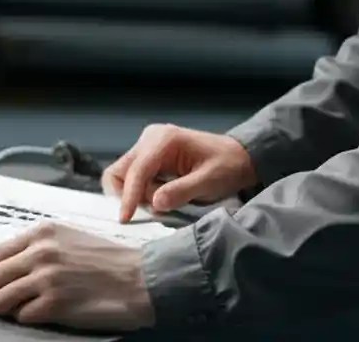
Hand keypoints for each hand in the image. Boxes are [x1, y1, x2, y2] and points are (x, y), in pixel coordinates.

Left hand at [0, 222, 154, 330]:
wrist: (140, 279)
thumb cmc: (106, 262)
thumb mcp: (68, 240)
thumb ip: (34, 249)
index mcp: (41, 233)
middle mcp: (40, 252)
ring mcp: (47, 277)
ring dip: (5, 311)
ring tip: (24, 310)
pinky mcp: (55, 302)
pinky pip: (22, 317)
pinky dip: (26, 320)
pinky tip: (45, 314)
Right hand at [103, 124, 256, 222]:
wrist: (239, 157)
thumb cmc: (227, 166)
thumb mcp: (209, 181)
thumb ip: (182, 191)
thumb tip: (154, 203)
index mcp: (164, 140)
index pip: (137, 170)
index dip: (129, 196)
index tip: (126, 219)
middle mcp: (150, 138)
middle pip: (119, 170)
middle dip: (130, 195)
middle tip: (155, 208)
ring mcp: (147, 146)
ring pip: (124, 176)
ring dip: (138, 195)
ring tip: (165, 200)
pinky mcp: (149, 156)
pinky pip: (135, 178)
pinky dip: (143, 192)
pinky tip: (163, 195)